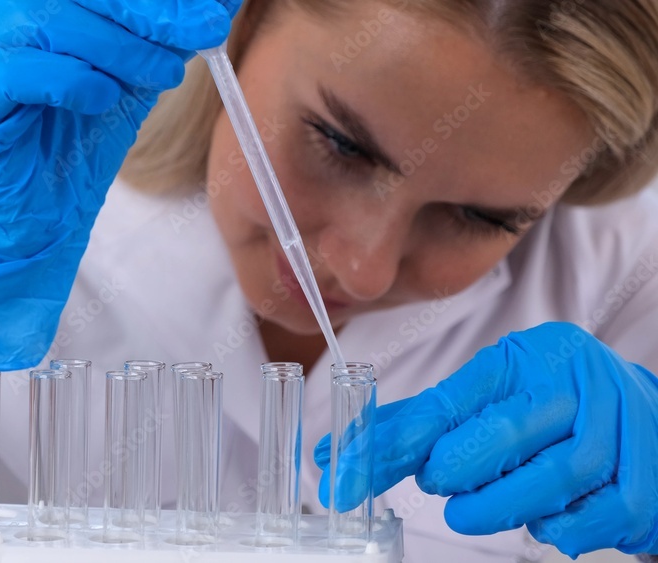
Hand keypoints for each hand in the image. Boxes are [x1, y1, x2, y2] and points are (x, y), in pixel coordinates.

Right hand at [0, 0, 238, 367]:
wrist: (23, 229)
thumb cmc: (61, 159)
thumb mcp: (123, 88)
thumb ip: (156, 46)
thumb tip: (213, 9)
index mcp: (23, 8)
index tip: (209, 10)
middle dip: (146, 12)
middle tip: (201, 29)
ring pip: (51, 22)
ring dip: (121, 48)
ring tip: (163, 73)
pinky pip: (19, 72)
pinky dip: (71, 81)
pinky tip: (103, 98)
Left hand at [315, 322, 657, 557]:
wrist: (646, 415)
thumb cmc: (550, 404)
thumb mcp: (489, 393)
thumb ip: (422, 422)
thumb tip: (340, 451)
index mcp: (524, 358)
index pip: (446, 400)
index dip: (392, 442)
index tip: (347, 473)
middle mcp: (573, 385)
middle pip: (501, 433)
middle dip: (456, 469)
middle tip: (437, 482)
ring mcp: (617, 430)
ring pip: (550, 478)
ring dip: (500, 506)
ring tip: (470, 512)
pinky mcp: (646, 480)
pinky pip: (594, 517)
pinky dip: (560, 529)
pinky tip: (543, 520)